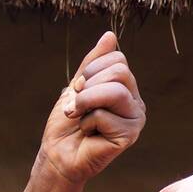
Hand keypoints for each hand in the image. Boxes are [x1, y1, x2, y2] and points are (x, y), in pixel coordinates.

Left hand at [35, 31, 145, 187]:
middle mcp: (136, 102)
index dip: (90, 71)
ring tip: (78, 116)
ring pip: (115, 91)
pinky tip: (89, 135)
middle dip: (88, 86)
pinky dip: (87, 123)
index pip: (117, 59)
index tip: (77, 89)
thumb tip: (109, 35)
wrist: (57, 156)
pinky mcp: (129, 136)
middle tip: (77, 105)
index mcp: (126, 88)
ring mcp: (135, 120)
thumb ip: (93, 63)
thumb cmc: (66, 124)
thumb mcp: (77, 87)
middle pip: (119, 72)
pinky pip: (104, 115)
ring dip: (86, 101)